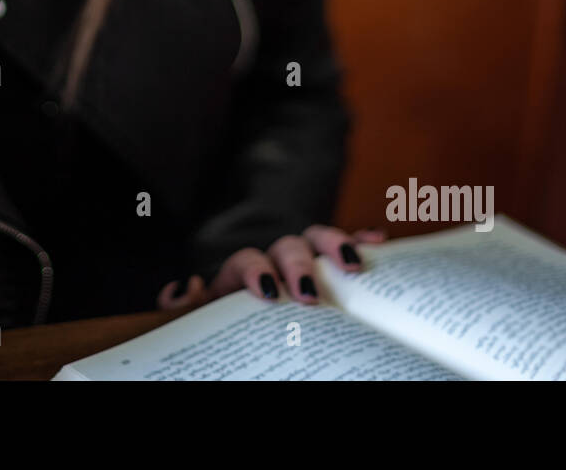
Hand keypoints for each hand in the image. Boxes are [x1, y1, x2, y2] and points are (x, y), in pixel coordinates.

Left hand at [157, 225, 388, 311]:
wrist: (248, 326)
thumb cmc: (228, 321)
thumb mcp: (205, 316)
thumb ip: (187, 305)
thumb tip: (187, 285)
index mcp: (242, 273)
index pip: (247, 260)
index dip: (257, 271)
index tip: (269, 292)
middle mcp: (274, 259)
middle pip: (288, 247)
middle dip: (299, 266)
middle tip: (309, 294)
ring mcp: (304, 259)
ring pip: (318, 239)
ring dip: (335, 245)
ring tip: (353, 265)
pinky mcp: (329, 265)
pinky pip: (346, 245)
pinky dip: (360, 239)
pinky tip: (377, 241)